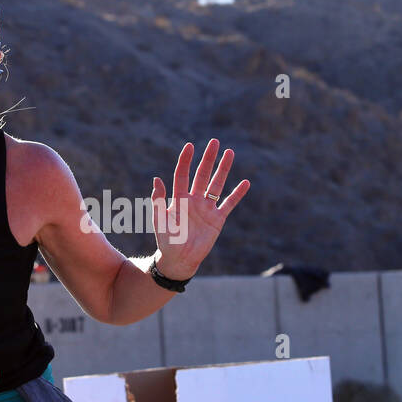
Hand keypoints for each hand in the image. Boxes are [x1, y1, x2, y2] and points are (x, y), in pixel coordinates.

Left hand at [150, 138, 249, 279]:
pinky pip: (229, 203)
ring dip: (223, 169)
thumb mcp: (159, 219)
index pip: (182, 174)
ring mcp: (206, 208)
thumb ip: (159, 200)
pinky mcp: (217, 219)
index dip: (186, 160)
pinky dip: (237, 194)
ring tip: (230, 153)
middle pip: (203, 174)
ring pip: (217, 184)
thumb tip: (156, 179)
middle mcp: (194, 200)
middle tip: (215, 142)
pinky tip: (245, 183)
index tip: (190, 146)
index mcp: (179, 198)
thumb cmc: (166, 240)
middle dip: (208, 159)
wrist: (179, 259)